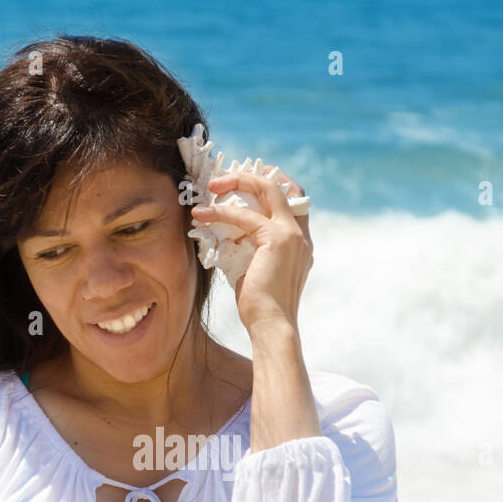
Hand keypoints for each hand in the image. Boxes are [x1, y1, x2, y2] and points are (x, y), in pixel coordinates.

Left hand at [191, 168, 312, 334]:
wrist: (271, 325)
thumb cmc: (259, 306)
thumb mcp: (254, 268)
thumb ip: (248, 246)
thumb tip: (222, 232)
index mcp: (300, 242)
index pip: (293, 199)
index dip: (271, 183)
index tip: (244, 180)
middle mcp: (301, 235)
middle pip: (282, 186)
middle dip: (250, 176)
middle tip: (221, 180)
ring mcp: (292, 235)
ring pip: (267, 190)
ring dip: (236, 183)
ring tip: (210, 188)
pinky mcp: (277, 240)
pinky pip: (246, 216)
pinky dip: (221, 213)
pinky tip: (202, 215)